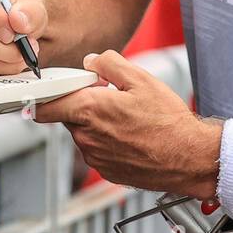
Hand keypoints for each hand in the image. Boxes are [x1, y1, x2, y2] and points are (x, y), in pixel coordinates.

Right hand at [0, 0, 45, 77]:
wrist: (12, 22)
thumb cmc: (19, 9)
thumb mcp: (33, 5)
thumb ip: (30, 11)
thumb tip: (18, 21)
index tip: (13, 33)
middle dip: (6, 50)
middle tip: (27, 50)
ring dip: (5, 63)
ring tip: (22, 56)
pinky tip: (8, 62)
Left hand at [33, 50, 220, 197]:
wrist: (189, 159)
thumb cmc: (168, 121)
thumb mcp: (141, 78)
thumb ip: (109, 64)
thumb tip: (91, 62)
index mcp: (89, 110)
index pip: (44, 106)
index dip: (43, 95)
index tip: (46, 89)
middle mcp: (86, 137)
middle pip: (68, 115)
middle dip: (82, 104)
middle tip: (109, 97)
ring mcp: (95, 157)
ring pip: (84, 132)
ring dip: (96, 123)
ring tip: (127, 119)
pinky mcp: (106, 170)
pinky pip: (97, 149)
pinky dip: (107, 141)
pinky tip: (131, 135)